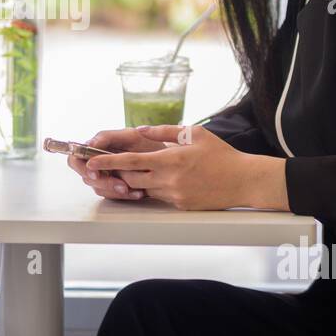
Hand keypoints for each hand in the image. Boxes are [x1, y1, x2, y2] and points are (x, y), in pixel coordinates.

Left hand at [84, 124, 288, 211]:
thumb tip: (140, 130)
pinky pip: (159, 197)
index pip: (130, 162)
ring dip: (138, 180)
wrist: (244, 180)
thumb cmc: (221, 154)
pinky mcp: (180, 206)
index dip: (108, 162)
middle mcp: (168, 180)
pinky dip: (155, 187)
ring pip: (144, 189)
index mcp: (170, 160)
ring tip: (144, 169)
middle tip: (113, 164)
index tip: (91, 162)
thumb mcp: (194, 134)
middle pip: (131, 178)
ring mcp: (174, 195)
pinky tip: (167, 178)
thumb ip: (164, 131)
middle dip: (120, 172)